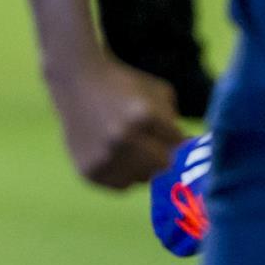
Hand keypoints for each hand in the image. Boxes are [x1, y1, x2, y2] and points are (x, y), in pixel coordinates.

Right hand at [51, 56, 183, 189]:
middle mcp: (123, 139)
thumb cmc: (123, 84)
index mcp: (144, 116)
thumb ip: (174, 121)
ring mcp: (103, 156)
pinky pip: (119, 185)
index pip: (177, 143)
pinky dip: (121, 174)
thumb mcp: (157, 92)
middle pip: (163, 165)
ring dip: (141, 166)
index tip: (164, 131)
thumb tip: (188, 150)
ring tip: (129, 148)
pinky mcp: (88, 170)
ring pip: (142, 178)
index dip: (174, 137)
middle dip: (160, 153)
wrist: (76, 79)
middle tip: (149, 142)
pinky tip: (114, 155)